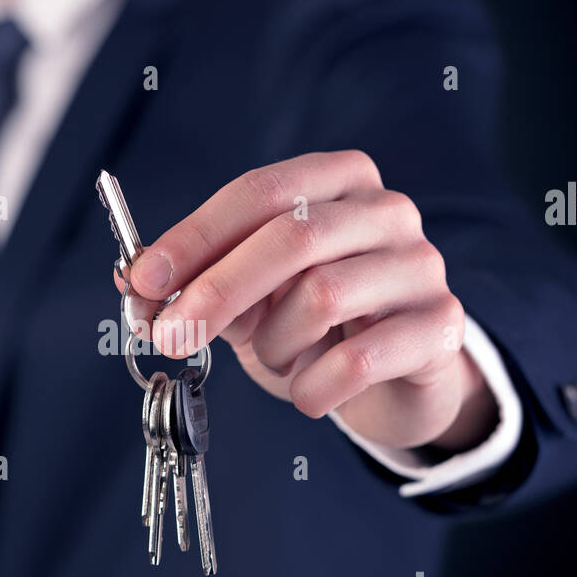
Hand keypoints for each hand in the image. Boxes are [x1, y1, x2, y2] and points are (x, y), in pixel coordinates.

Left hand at [114, 151, 496, 450]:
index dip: (195, 237)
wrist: (400, 378)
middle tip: (172, 337)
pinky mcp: (442, 326)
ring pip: (323, 295)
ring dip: (274, 343)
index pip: (258, 193)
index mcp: (336, 181)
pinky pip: (359, 357)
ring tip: (274, 361)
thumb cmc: (317, 327)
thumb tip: (134, 284)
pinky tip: (308, 395)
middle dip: (217, 291)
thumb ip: (201, 284)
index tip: (144, 281)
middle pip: (291, 237)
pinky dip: (314, 386)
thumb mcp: (252, 299)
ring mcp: (420, 265)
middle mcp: (387, 210)